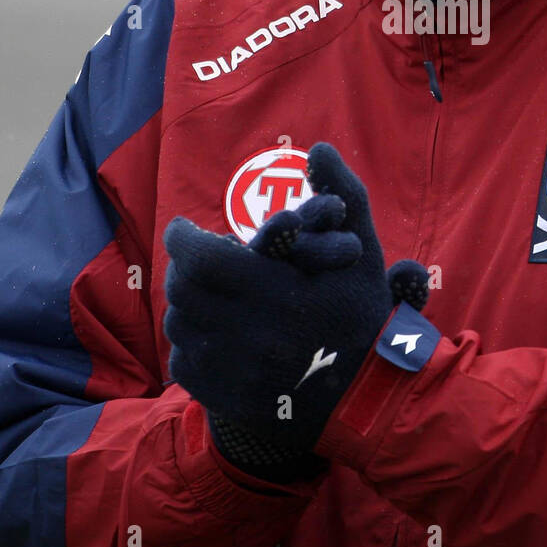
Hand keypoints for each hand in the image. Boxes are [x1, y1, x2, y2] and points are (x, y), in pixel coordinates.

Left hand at [163, 143, 428, 459]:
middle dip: (183, 268)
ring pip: (179, 326)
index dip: (183, 238)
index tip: (184, 228)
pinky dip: (190, 342)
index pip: (201, 259)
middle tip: (196, 259)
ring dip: (186, 303)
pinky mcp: (227, 398)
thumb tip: (321, 148)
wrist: (367, 396)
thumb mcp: (362, 253)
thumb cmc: (362, 317)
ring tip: (206, 294)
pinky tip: (212, 332)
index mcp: (278, 294)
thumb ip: (343, 195)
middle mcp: (251, 335)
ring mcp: (236, 372)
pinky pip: (184, 363)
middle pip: (184, 291)